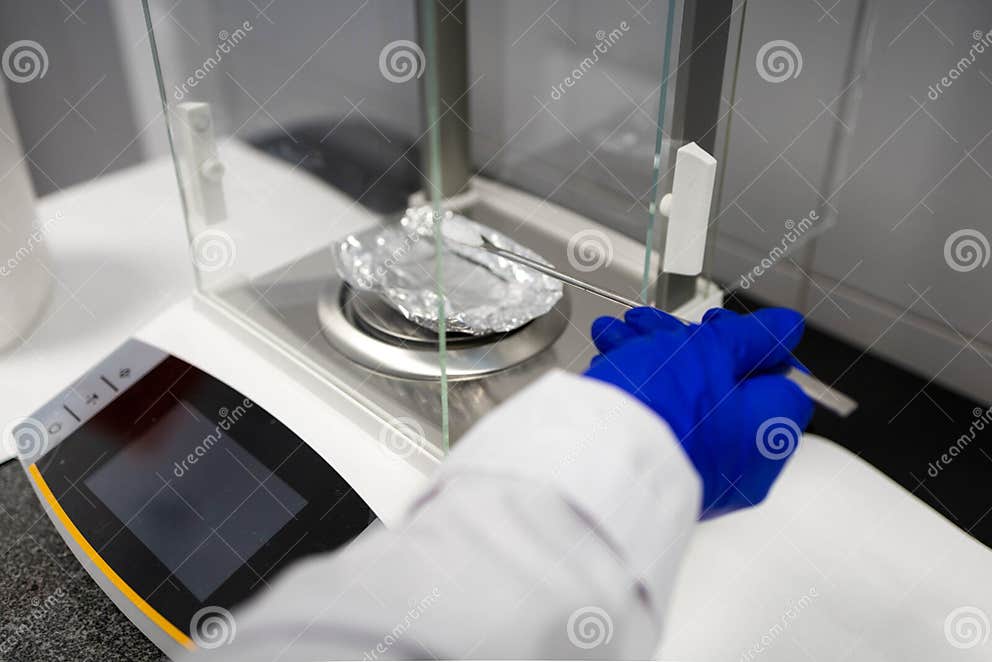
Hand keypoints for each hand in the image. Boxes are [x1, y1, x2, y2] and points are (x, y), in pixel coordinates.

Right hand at [583, 306, 813, 517]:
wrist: (594, 460)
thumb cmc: (660, 410)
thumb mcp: (712, 351)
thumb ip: (753, 338)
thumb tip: (786, 330)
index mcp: (769, 433)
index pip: (776, 377)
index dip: (745, 344)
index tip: (714, 328)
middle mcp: (741, 464)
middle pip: (723, 384)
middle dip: (683, 345)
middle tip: (656, 327)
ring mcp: (700, 472)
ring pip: (684, 399)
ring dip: (653, 359)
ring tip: (620, 336)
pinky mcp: (661, 475)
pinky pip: (660, 422)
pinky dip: (640, 389)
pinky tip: (613, 362)